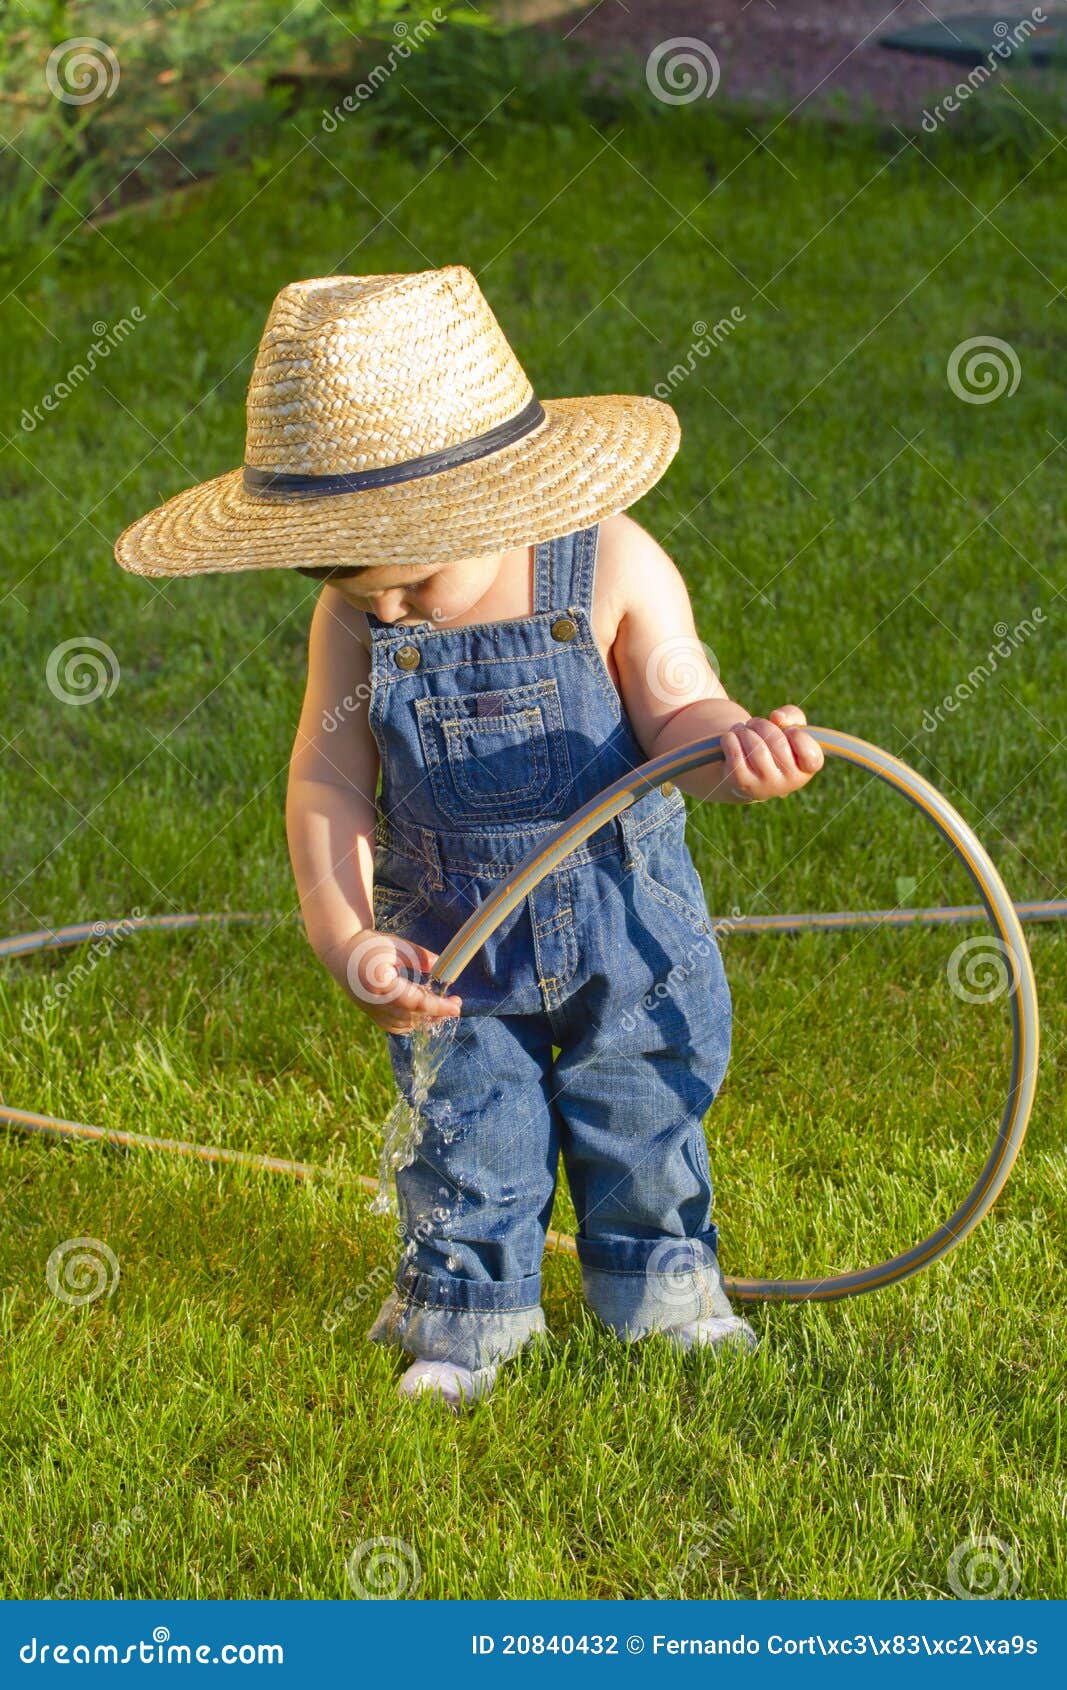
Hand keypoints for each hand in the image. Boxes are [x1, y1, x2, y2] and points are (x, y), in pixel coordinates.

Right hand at [326, 929, 461, 1033]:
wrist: (339, 951)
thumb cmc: (368, 944)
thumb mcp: (396, 945)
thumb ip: (420, 957)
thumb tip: (442, 966)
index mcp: (382, 985)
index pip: (416, 1002)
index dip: (439, 1006)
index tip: (456, 1006)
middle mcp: (376, 1002)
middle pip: (413, 1016)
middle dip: (437, 1012)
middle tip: (456, 1003)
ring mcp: (372, 1010)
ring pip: (405, 1024)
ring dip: (426, 1019)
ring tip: (441, 1006)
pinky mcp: (370, 1013)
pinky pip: (394, 1026)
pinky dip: (411, 1023)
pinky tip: (422, 1014)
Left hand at [719, 705, 823, 802]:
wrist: (746, 771)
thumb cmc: (773, 745)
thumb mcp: (789, 728)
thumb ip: (792, 715)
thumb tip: (777, 717)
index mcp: (806, 769)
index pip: (810, 754)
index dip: (798, 736)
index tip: (788, 731)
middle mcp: (789, 782)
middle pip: (778, 742)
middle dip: (762, 725)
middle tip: (754, 724)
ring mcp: (766, 786)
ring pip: (756, 747)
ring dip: (745, 730)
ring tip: (742, 729)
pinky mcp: (743, 784)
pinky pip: (736, 755)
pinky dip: (731, 739)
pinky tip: (731, 736)